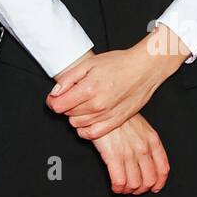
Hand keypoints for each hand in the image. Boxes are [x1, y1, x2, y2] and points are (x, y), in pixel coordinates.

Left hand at [45, 28, 185, 138]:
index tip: (54, 98)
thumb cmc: (118, 63)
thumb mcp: (89, 63)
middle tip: (73, 96)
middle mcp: (97, 105)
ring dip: (75, 116)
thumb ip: (69, 79)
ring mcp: (107, 115)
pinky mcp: (116, 121)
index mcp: (88, 89)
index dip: (53, 101)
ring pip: (78, 124)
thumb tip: (54, 93)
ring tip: (83, 104)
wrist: (143, 69)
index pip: (58, 105)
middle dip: (65, 106)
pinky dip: (85, 130)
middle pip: (67, 114)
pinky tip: (86, 120)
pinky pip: (93, 133)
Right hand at [90, 114, 169, 193]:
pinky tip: (114, 187)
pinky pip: (119, 181)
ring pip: (134, 184)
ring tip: (122, 188)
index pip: (163, 169)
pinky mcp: (113, 156)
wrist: (102, 108)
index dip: (159, 183)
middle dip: (141, 189)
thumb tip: (148, 162)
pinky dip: (118, 188)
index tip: (154, 188)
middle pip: (149, 180)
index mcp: (152, 140)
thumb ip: (147, 142)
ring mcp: (129, 152)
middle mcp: (143, 148)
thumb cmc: (119, 117)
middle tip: (133, 189)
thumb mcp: (141, 126)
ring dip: (128, 190)